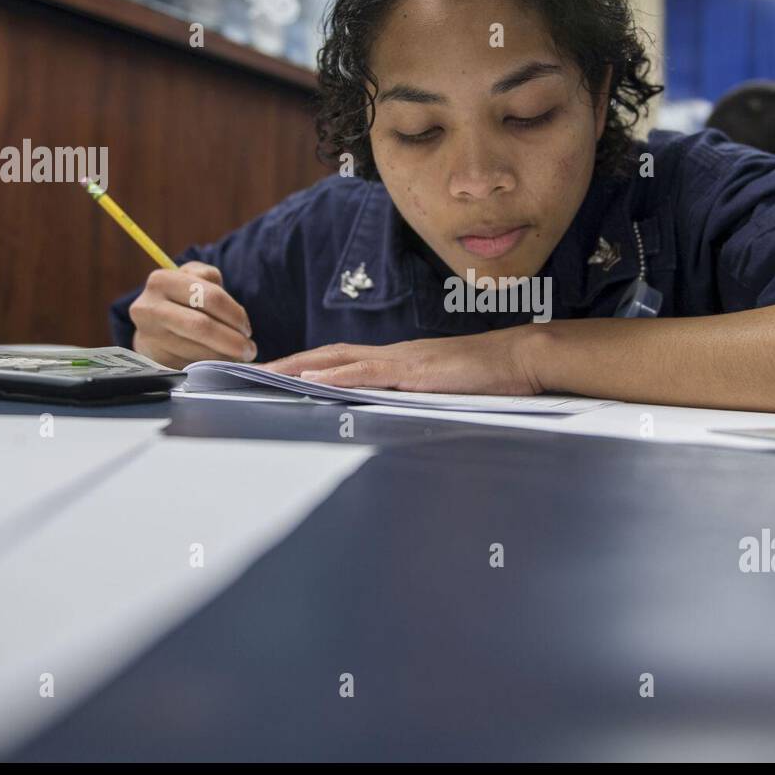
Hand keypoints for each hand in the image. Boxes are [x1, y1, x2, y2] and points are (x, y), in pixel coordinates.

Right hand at [130, 261, 255, 368]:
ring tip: (236, 357)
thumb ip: (212, 281)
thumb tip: (234, 313)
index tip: (246, 328)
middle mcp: (149, 308)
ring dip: (224, 357)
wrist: (150, 323)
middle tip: (248, 349)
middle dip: (233, 341)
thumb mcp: (193, 277)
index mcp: (162, 281)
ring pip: (197, 351)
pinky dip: (210, 368)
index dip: (236, 315)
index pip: (211, 298)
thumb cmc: (180, 298)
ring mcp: (148, 336)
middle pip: (202, 326)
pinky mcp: (152, 360)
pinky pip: (190, 367)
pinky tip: (218, 363)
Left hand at [262, 325, 546, 394]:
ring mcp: (404, 361)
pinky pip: (367, 372)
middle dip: (289, 363)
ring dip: (299, 366)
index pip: (345, 360)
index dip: (310, 365)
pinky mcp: (415, 370)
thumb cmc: (494, 379)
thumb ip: (423, 401)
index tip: (279, 375)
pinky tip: (310, 379)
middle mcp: (396, 356)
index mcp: (402, 362)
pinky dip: (335, 375)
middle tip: (252, 374)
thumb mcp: (450, 394)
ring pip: (339, 359)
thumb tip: (402, 419)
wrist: (523, 358)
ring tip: (264, 375)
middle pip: (330, 355)